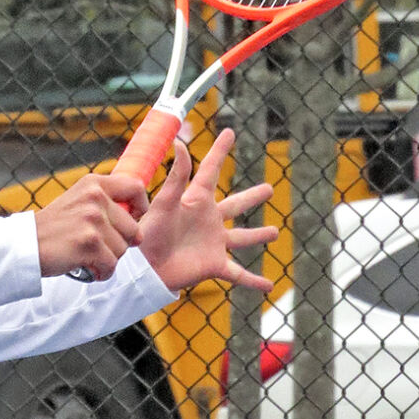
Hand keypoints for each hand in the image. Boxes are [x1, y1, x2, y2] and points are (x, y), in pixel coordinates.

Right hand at [34, 171, 148, 280]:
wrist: (24, 246)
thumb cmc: (53, 229)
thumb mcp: (77, 201)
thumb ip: (104, 202)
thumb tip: (139, 213)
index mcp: (93, 184)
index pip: (135, 188)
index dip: (140, 207)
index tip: (134, 219)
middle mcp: (95, 198)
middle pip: (133, 228)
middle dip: (119, 244)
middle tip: (97, 247)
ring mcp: (92, 220)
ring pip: (122, 249)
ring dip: (108, 259)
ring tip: (87, 256)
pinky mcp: (89, 243)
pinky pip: (111, 265)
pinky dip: (101, 272)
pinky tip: (87, 268)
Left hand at [137, 128, 276, 292]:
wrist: (143, 268)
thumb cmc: (148, 233)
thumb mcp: (164, 202)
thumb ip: (177, 176)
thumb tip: (180, 143)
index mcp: (196, 201)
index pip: (211, 170)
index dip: (220, 151)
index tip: (229, 132)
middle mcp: (208, 221)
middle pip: (235, 205)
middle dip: (252, 198)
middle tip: (269, 189)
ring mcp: (214, 243)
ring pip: (242, 238)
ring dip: (258, 236)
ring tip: (274, 232)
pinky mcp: (215, 265)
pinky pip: (239, 274)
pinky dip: (254, 281)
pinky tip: (269, 286)